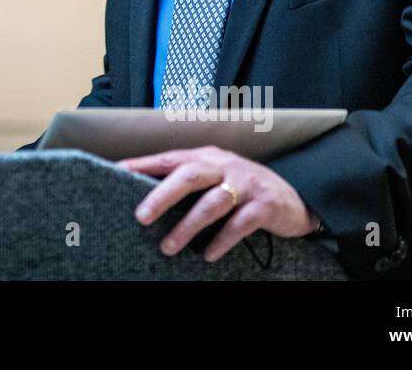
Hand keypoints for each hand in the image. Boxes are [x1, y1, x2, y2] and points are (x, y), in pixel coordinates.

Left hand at [115, 146, 316, 262]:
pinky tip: (207, 254)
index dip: (144, 164)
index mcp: (208, 157)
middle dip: (162, 195)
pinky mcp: (263, 206)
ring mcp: (246, 184)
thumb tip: (147, 193)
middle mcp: (225, 166)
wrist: (294, 199)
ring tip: (168, 247)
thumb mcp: (216, 177)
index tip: (117, 172)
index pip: (171, 158)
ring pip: (212, 203)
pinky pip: (238, 224)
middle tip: (141, 217)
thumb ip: (189, 180)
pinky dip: (221, 240)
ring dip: (187, 227)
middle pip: (189, 175)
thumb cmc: (243, 189)